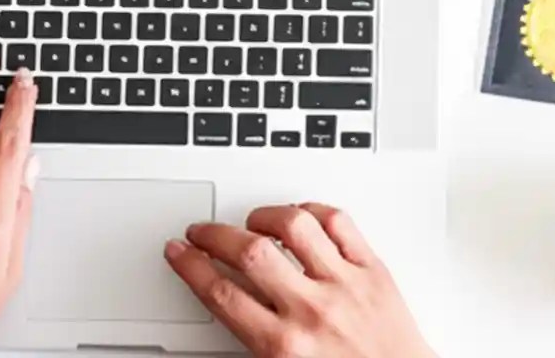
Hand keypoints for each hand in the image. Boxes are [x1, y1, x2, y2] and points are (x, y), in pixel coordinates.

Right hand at [165, 204, 434, 357]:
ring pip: (295, 225)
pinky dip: (314, 210)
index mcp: (284, 347)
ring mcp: (346, 286)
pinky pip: (340, 223)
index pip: (221, 293)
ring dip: (264, 216)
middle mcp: (312, 311)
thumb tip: (224, 302)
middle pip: (249, 252)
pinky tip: (301, 215)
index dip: (190, 266)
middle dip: (213, 234)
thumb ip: (253, 339)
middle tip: (202, 231)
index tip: (179, 252)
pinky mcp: (375, 271)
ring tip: (252, 221)